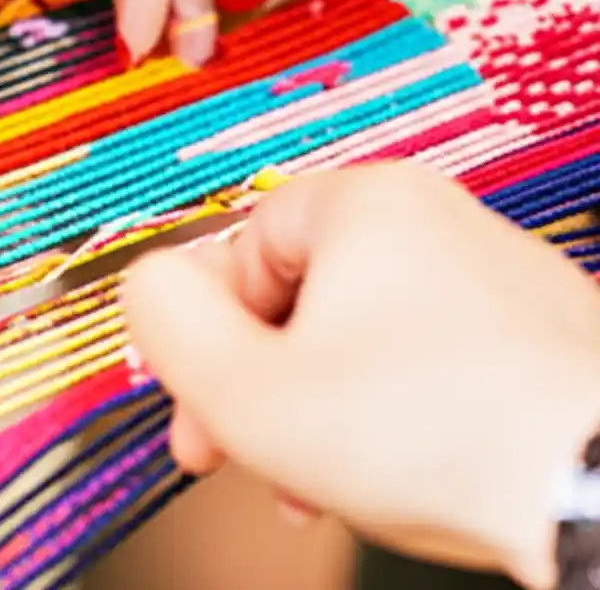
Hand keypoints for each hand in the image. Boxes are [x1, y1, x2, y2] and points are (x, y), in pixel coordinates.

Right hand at [122, 164, 599, 588]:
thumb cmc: (431, 435)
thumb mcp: (245, 387)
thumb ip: (165, 322)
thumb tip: (147, 283)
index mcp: (364, 204)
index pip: (239, 249)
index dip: (202, 339)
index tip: (196, 407)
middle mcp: (438, 221)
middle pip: (299, 299)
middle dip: (258, 388)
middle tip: (242, 452)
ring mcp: (497, 276)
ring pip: (361, 338)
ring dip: (317, 412)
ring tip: (314, 481)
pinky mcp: (538, 332)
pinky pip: (429, 361)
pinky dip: (390, 414)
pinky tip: (384, 472)